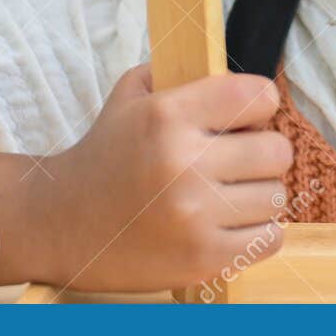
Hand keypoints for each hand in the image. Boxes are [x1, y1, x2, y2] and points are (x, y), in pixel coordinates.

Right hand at [28, 65, 293, 291]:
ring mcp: (194, 216)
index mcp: (168, 116)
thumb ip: (182, 76)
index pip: (259, 96)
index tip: (245, 117)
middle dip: (261, 154)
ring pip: (275, 198)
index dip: (259, 105)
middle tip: (236, 162)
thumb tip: (239, 75)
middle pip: (277, 152)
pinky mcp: (202, 259)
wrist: (58, 223)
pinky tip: (229, 225)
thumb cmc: (104, 154)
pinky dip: (256, 233)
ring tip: (225, 196)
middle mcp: (183, 163)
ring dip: (256, 196)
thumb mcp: (131, 95)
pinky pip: (269, 240)